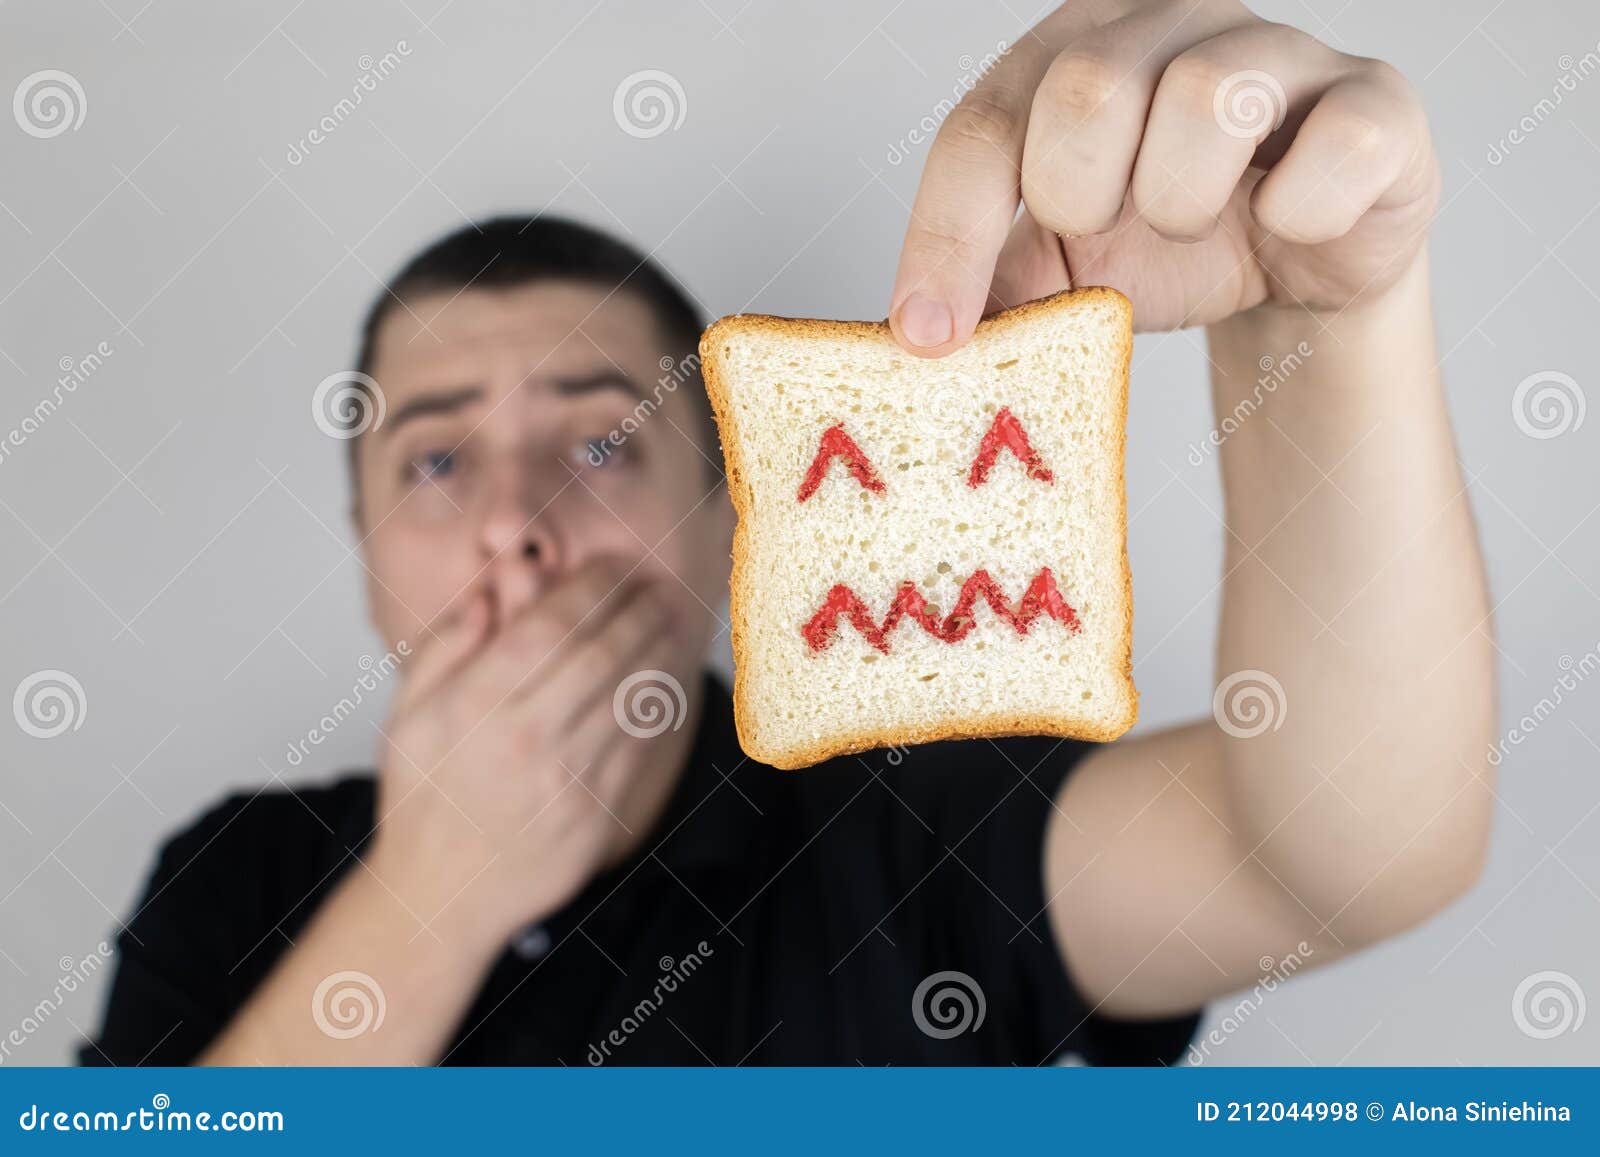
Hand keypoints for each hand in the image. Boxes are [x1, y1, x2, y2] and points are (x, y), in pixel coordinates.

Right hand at [367, 557, 678, 948]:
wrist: (441, 897)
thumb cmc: (423, 801)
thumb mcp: (406, 717)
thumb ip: (444, 649)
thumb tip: (487, 595)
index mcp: (476, 708)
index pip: (549, 626)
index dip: (590, 588)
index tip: (611, 567)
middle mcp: (526, 739)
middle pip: (601, 654)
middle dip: (636, 611)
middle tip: (653, 585)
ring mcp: (568, 779)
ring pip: (630, 696)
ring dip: (656, 650)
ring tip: (668, 619)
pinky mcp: (597, 814)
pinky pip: (639, 745)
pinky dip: (656, 704)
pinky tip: (662, 679)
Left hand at [889, 0, 1438, 347]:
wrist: (1301, 261)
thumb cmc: (1170, 246)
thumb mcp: (1064, 265)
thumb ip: (995, 285)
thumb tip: (921, 343)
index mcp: (1071, 51)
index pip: (981, 127)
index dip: (947, 237)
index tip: (927, 337)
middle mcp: (1171, 21)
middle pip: (1086, 86)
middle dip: (1079, 195)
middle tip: (1104, 230)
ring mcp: (1279, 49)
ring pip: (1209, 99)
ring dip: (1182, 203)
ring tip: (1191, 225)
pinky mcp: (1374, 99)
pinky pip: (1338, 145)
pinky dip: (1300, 212)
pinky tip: (1285, 223)